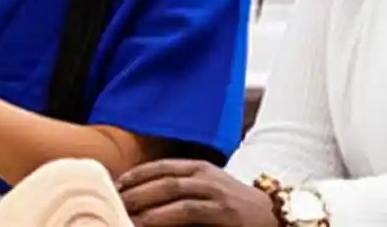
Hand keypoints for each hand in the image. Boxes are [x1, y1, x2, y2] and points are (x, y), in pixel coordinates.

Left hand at [118, 160, 278, 226]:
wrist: (276, 217)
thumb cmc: (238, 209)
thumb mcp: (211, 192)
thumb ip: (184, 192)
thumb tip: (147, 202)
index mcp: (202, 168)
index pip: (163, 166)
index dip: (137, 174)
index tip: (115, 185)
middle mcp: (207, 176)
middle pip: (163, 178)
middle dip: (135, 189)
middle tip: (111, 201)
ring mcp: (216, 194)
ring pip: (172, 192)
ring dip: (144, 202)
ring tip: (122, 212)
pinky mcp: (223, 213)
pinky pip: (186, 212)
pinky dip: (163, 217)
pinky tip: (146, 223)